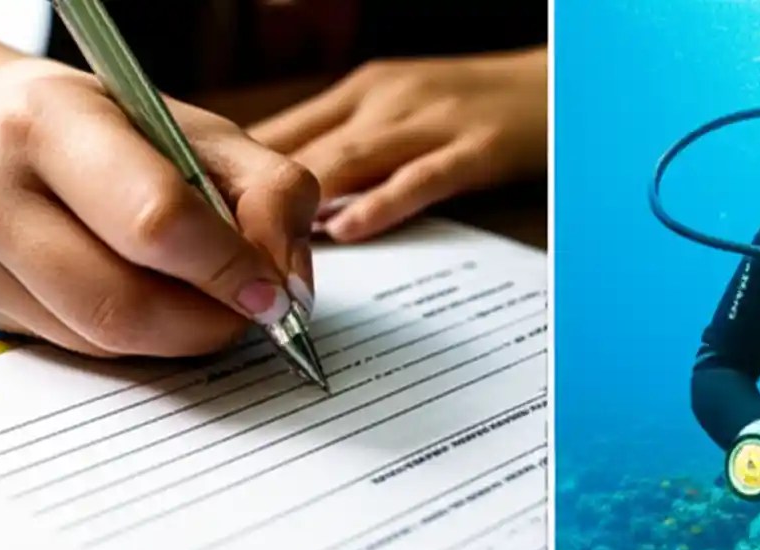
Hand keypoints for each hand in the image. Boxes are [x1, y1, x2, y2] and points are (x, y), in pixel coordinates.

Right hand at [0, 59, 319, 358]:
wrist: (3, 132)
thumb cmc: (120, 131)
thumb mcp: (208, 134)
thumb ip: (272, 193)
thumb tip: (288, 285)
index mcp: (50, 119)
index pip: (154, 219)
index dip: (229, 268)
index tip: (275, 292)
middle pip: (123, 302)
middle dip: (210, 321)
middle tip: (252, 312)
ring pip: (104, 340)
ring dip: (182, 336)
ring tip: (211, 302)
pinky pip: (83, 352)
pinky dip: (143, 341)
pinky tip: (158, 302)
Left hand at [248, 46, 546, 242]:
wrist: (557, 87)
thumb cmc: (474, 106)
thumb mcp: (401, 108)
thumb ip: (349, 143)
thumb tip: (288, 193)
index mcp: (363, 90)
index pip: (283, 129)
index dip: (236, 174)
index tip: (203, 217)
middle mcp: (387, 100)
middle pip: (305, 148)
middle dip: (258, 200)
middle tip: (219, 250)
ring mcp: (431, 122)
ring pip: (349, 161)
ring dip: (303, 207)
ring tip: (267, 251)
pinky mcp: (475, 149)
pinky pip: (419, 179)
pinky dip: (379, 205)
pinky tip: (348, 231)